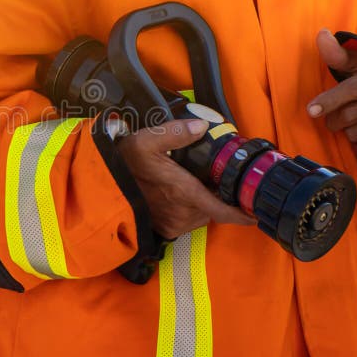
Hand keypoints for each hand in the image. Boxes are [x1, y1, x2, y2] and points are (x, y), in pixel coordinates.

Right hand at [117, 119, 255, 239]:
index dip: (241, 213)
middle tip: (212, 177)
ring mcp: (173, 223)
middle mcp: (181, 212)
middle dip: (217, 195)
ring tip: (194, 183)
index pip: (221, 209)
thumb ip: (175, 132)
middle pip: (213, 208)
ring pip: (202, 215)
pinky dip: (191, 210)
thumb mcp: (146, 140)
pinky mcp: (165, 229)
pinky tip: (180, 195)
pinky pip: (188, 221)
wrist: (100, 187)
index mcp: (183, 192)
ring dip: (203, 203)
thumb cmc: (123, 164)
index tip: (256, 213)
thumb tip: (201, 127)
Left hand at [307, 29, 356, 158]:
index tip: (311, 110)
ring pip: (355, 134)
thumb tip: (321, 34)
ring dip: (347, 132)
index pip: (348, 91)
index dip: (328, 102)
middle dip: (333, 119)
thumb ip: (337, 53)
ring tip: (350, 122)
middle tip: (331, 116)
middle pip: (346, 117)